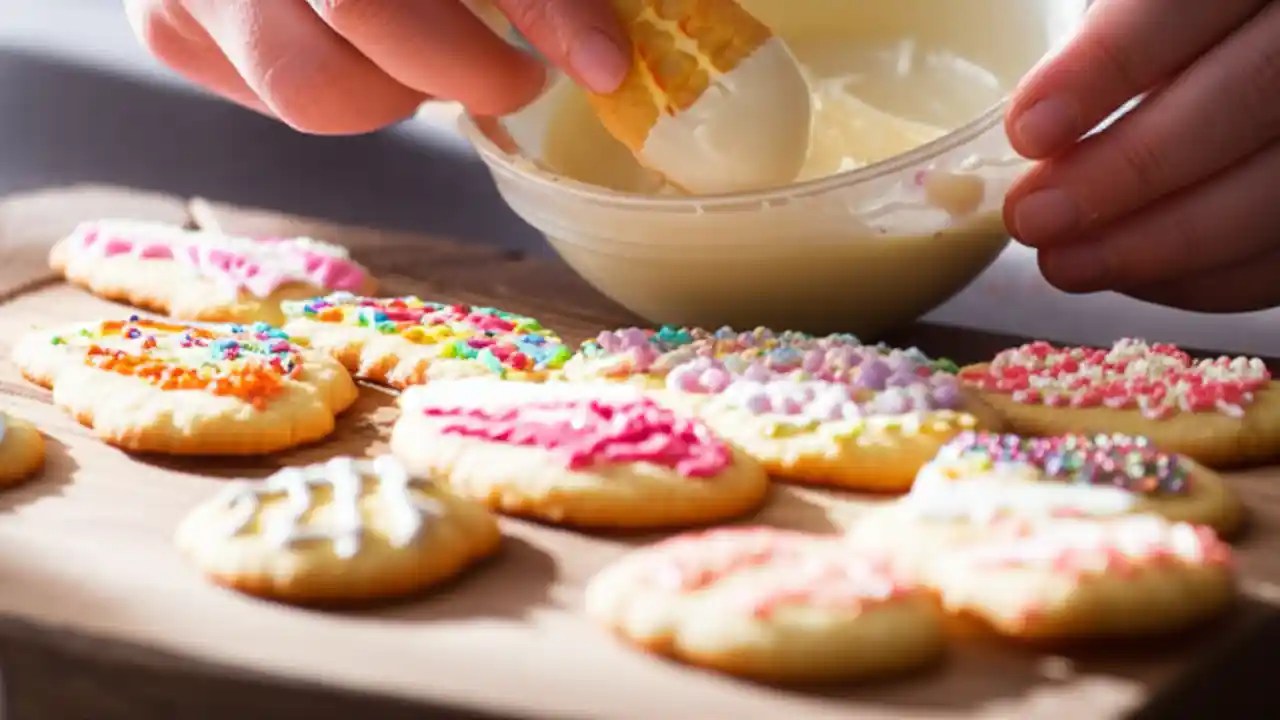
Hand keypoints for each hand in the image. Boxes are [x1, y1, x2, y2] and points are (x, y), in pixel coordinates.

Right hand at [123, 0, 628, 133]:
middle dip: (459, 71)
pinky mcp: (169, 28)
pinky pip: (274, 103)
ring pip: (314, 94)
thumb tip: (606, 68)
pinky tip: (352, 45)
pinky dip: (342, 90)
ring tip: (414, 48)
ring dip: (393, 91)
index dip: (540, 11)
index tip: (602, 67)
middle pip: (362, 29)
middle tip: (509, 72)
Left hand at [1003, 0, 1279, 312]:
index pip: (1186, 2)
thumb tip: (1037, 131)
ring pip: (1276, 190)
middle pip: (1247, 98)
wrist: (1244, 65)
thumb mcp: (1140, 16)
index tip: (1030, 130)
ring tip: (1063, 263)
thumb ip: (1107, 51)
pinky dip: (1205, 276)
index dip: (1109, 65)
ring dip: (1160, 244)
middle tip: (1035, 217)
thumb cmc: (1176, 39)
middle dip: (1129, 171)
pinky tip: (1129, 275)